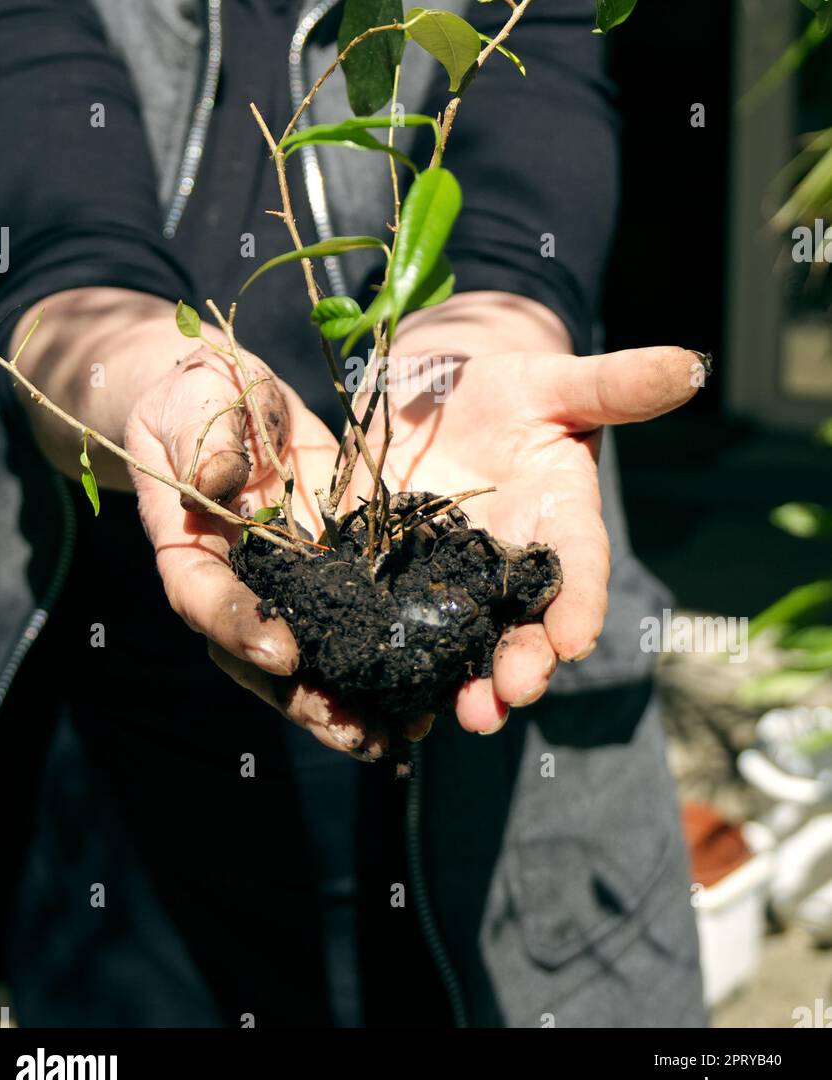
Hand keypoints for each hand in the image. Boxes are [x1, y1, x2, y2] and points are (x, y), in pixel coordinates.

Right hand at [125, 343, 391, 757]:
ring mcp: (286, 582)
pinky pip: (355, 619)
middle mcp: (235, 581)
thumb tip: (222, 481)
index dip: (237, 627)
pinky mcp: (332, 566)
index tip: (282, 654)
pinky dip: (385, 654)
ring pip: (313, 655)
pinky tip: (429, 685)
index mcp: (187, 547)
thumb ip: (205, 443)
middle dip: (304, 698)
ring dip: (350, 700)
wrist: (230, 394)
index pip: (202, 597)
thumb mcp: (192, 403)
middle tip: (355, 732)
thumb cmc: (195, 396)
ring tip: (397, 736)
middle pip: (258, 656)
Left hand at [365, 345, 702, 733]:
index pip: (579, 566)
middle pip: (526, 623)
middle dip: (524, 661)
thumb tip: (690, 365)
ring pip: (469, 641)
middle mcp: (512, 562)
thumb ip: (614, 384)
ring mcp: (454, 577)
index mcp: (559, 520)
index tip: (575, 638)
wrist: (435, 398)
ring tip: (467, 715)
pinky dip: (399, 660)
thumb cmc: (507, 390)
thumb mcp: (555, 381)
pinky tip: (390, 692)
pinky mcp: (396, 578)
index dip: (580, 603)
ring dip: (469, 682)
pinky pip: (400, 625)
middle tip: (514, 693)